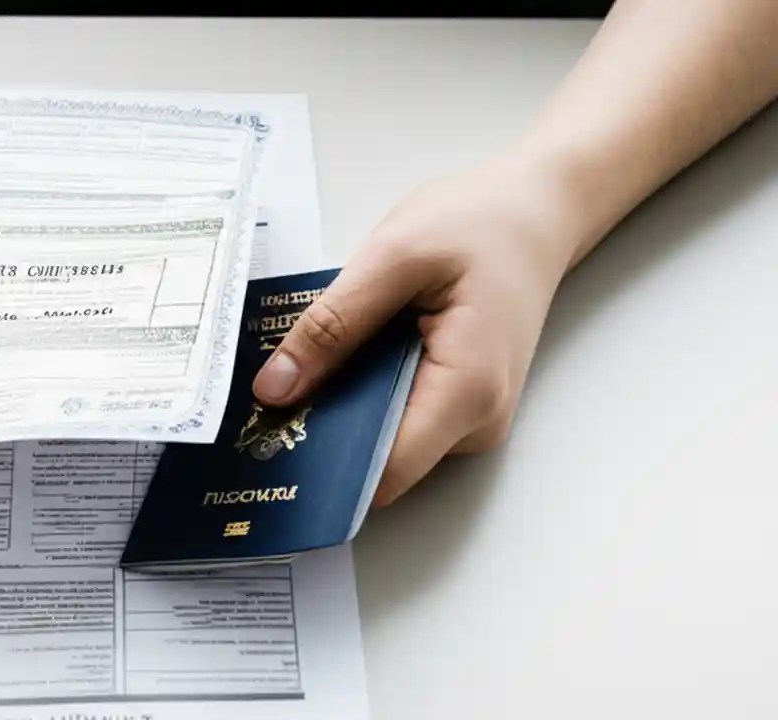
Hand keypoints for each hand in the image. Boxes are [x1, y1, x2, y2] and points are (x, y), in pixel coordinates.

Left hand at [252, 154, 585, 506]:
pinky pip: (397, 418)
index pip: (386, 472)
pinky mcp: (459, 405)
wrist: (536, 211)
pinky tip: (339, 360)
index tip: (267, 447)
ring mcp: (471, 418)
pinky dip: (361, 395)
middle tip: (263, 403)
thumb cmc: (480, 223)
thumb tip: (275, 389)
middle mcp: (476, 421)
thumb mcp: (393, 257)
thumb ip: (332, 325)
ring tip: (299, 371)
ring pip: (385, 443)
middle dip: (321, 437)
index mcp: (467, 389)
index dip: (323, 468)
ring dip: (339, 412)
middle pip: (381, 463)